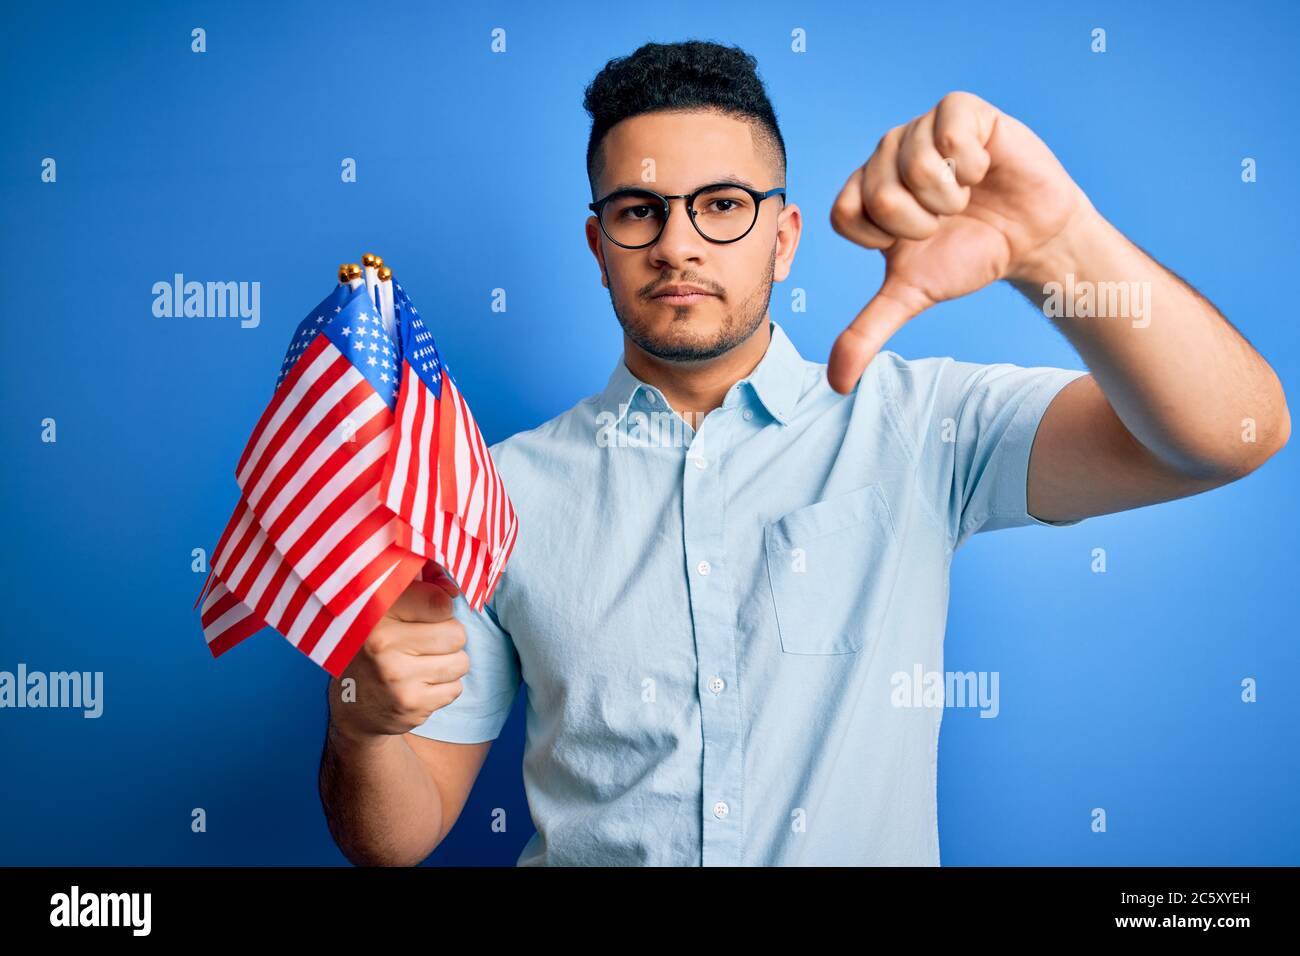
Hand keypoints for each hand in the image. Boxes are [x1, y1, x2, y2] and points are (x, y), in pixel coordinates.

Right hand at [328, 564, 467, 739]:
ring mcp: (397, 678)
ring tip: (421, 665)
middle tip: (423, 644)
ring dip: (448, 663)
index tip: (426, 613)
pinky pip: (456, 688)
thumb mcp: (385, 610)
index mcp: (376, 612)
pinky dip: (443, 687)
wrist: (351, 705)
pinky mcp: (411, 705)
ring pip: (461, 662)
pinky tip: (419, 685)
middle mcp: (383, 644)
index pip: (440, 603)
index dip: (441, 607)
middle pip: (457, 633)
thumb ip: (420, 588)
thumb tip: (454, 587)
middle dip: (447, 638)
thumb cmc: (378, 646)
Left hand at [826, 91, 1093, 392]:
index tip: (912, 242)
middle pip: (878, 193)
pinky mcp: (962, 110)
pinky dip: (971, 164)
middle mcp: (887, 154)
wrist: (1033, 241)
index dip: (883, 238)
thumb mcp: (912, 295)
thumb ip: (867, 331)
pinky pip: (948, 131)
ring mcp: (923, 128)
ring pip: (913, 163)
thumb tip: (836, 385)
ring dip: (949, 197)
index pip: (844, 214)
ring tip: (966, 197)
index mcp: (865, 191)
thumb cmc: (968, 257)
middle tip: (946, 220)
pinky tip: (982, 170)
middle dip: (920, 223)